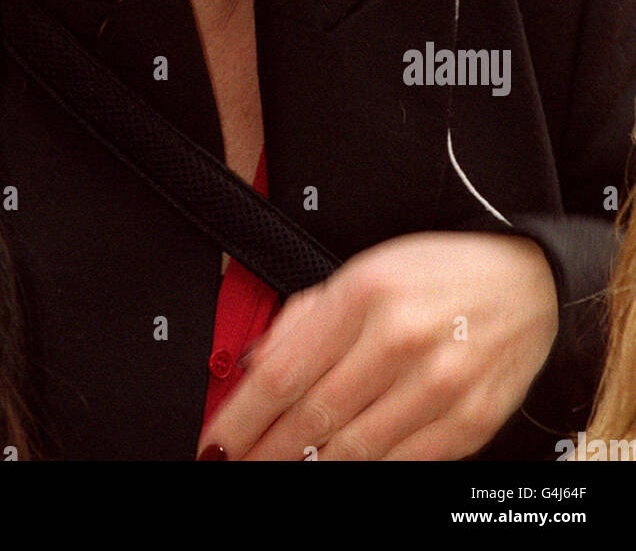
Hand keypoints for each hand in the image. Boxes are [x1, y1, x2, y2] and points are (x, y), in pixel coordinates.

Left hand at [196, 231, 558, 460]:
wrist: (527, 283)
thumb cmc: (437, 274)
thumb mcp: (363, 269)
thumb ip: (304, 316)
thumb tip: (255, 364)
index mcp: (365, 294)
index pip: (283, 372)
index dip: (241, 417)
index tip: (216, 440)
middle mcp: (400, 339)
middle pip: (312, 417)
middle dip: (265, 452)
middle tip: (239, 466)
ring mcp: (438, 385)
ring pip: (353, 450)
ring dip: (309, 468)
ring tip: (280, 470)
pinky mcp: (469, 420)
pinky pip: (403, 464)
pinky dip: (366, 473)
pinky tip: (338, 472)